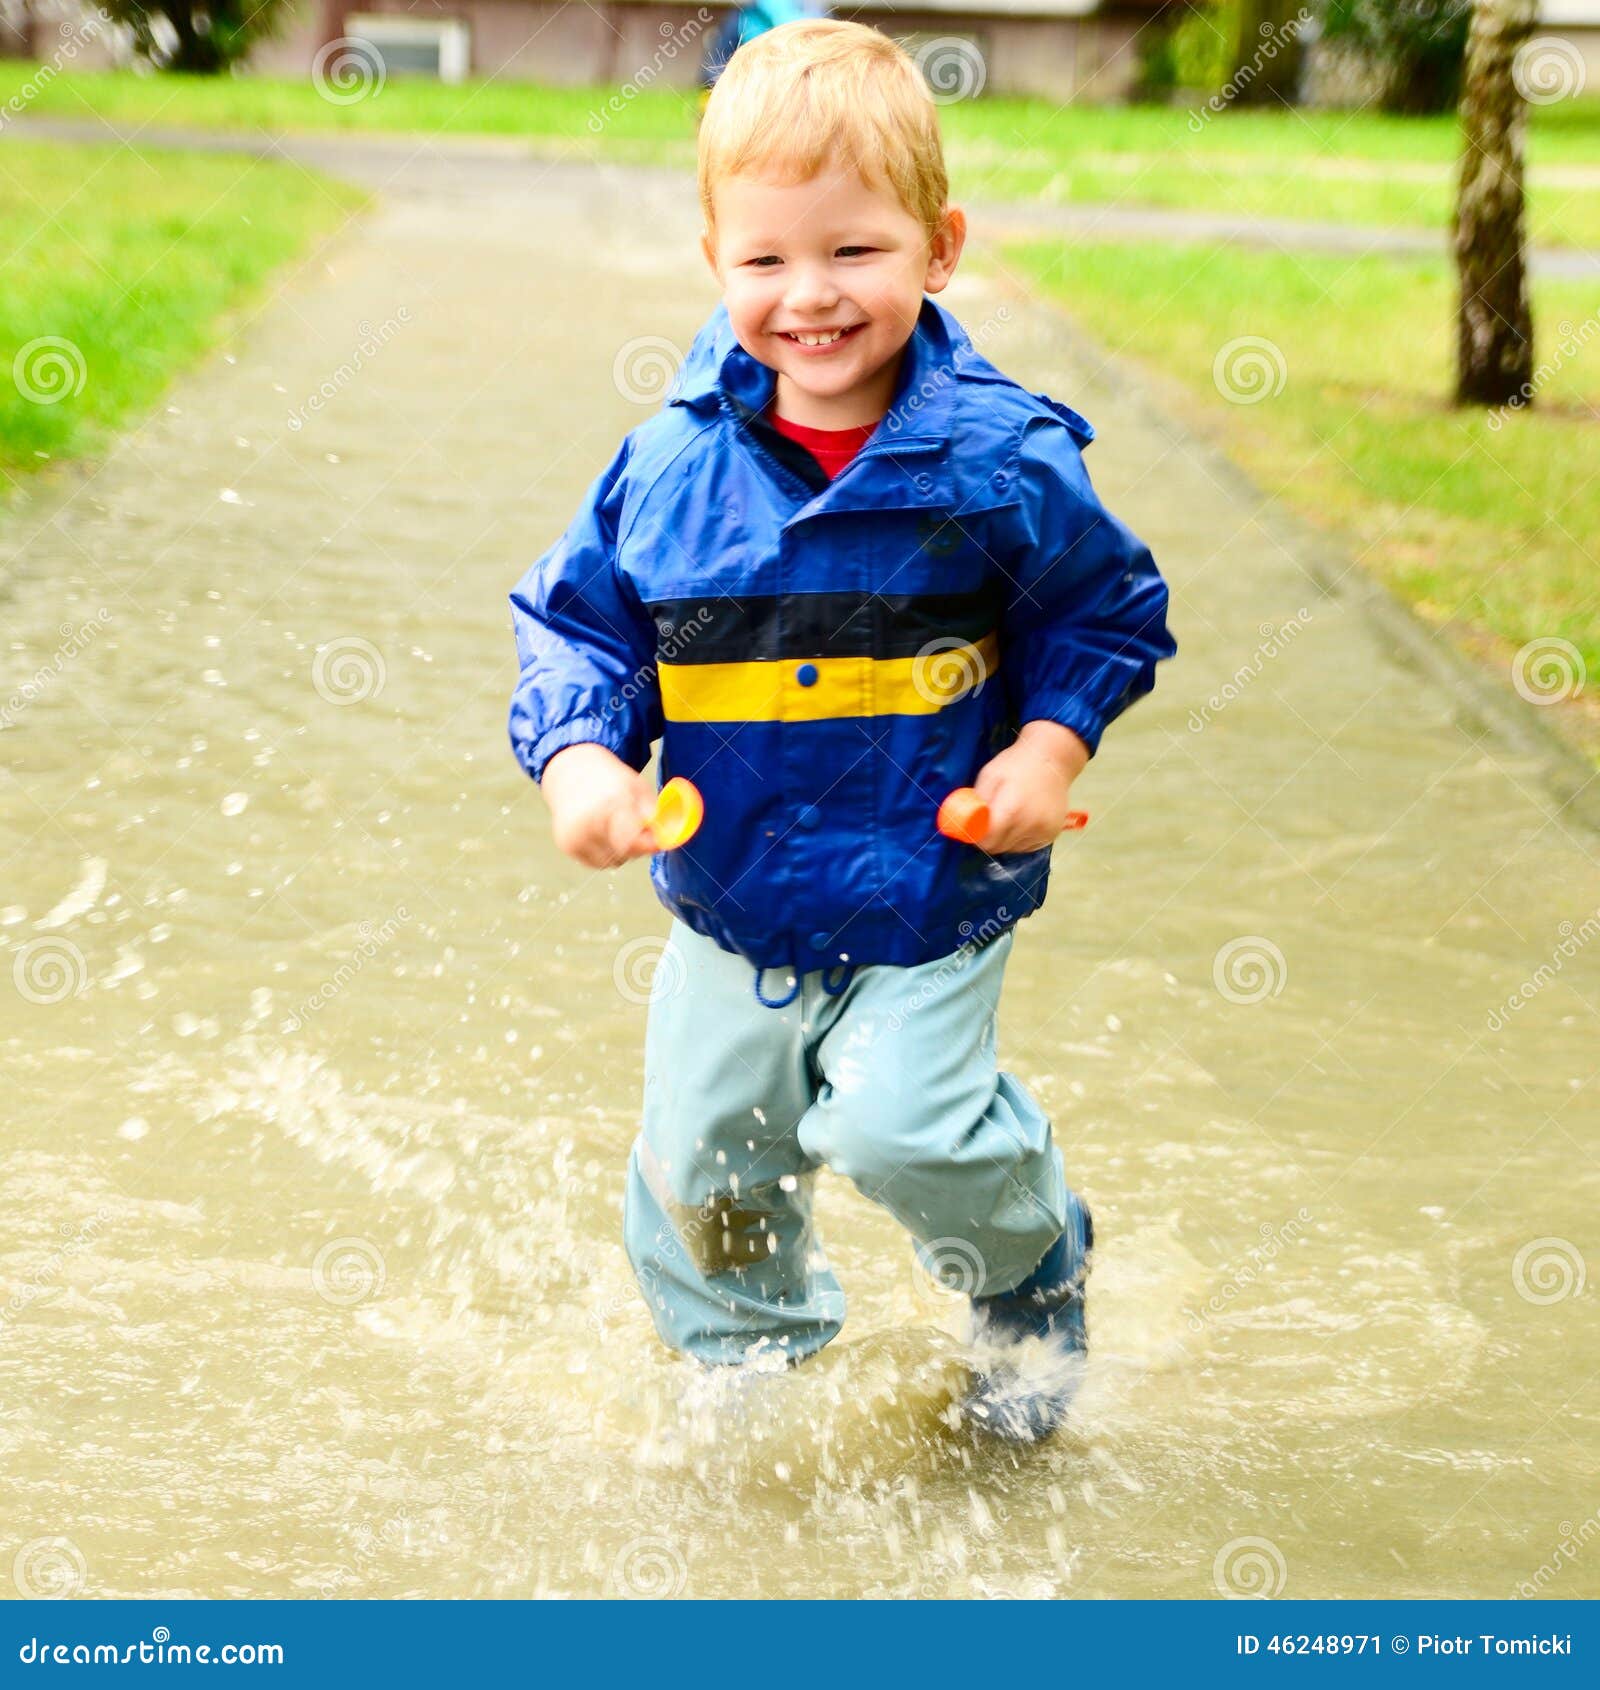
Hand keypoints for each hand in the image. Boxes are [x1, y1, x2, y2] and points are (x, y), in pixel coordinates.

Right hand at [540, 743, 656, 867]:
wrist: (571, 771)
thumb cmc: (609, 779)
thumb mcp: (636, 786)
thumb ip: (652, 812)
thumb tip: (667, 837)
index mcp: (610, 803)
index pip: (633, 840)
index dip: (649, 844)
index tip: (658, 842)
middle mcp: (589, 822)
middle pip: (626, 853)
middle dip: (638, 846)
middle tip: (636, 828)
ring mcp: (575, 835)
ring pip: (612, 862)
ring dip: (621, 852)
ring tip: (616, 827)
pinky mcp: (567, 845)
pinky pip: (596, 863)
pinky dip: (604, 854)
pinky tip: (601, 833)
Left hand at [971, 721, 1089, 853]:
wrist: (1053, 760)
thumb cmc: (1017, 764)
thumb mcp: (990, 776)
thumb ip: (978, 801)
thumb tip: (964, 822)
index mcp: (1011, 811)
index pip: (987, 841)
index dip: (976, 838)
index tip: (973, 830)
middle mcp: (1029, 825)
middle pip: (999, 847)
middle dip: (989, 839)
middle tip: (986, 824)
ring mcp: (1043, 831)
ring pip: (1013, 849)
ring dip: (1005, 840)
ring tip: (1007, 819)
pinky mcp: (1052, 834)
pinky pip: (1028, 846)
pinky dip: (1020, 839)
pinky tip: (1021, 822)